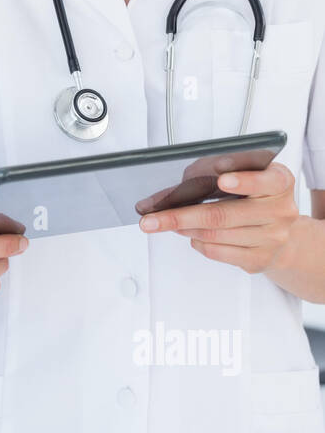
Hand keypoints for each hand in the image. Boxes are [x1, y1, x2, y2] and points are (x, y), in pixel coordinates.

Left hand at [138, 162, 299, 272]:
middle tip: (151, 219)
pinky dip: (197, 242)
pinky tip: (193, 234)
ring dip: (184, 228)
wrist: (282, 232)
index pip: (263, 180)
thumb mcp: (242, 174)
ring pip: (214, 235)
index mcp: (279, 182)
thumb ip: (214, 173)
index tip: (221, 179)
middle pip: (222, 215)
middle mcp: (280, 210)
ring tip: (168, 222)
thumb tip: (174, 190)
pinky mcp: (259, 259)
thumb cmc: (254, 196)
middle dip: (180, 217)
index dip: (243, 181)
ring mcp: (272, 238)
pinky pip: (217, 252)